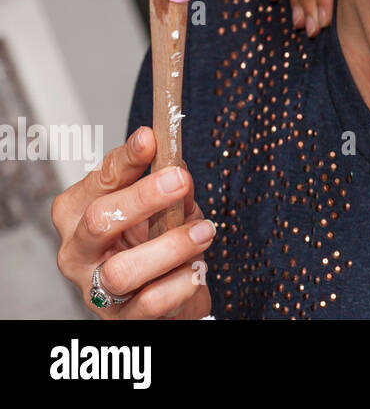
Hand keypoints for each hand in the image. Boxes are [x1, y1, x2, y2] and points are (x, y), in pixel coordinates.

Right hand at [52, 127, 213, 318]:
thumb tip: (178, 169)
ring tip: (205, 231)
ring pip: (121, 270)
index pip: (99, 180)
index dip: (125, 159)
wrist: (161, 298)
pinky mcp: (119, 319)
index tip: (151, 138)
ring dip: (170, 247)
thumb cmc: (154, 242)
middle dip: (143, 197)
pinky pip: (147, 304)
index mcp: (79, 212)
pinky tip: (196, 271)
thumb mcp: (164, 208)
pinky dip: (178, 285)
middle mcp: (77, 250)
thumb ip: (171, 189)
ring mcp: (94, 287)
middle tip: (181, 180)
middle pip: (99, 220)